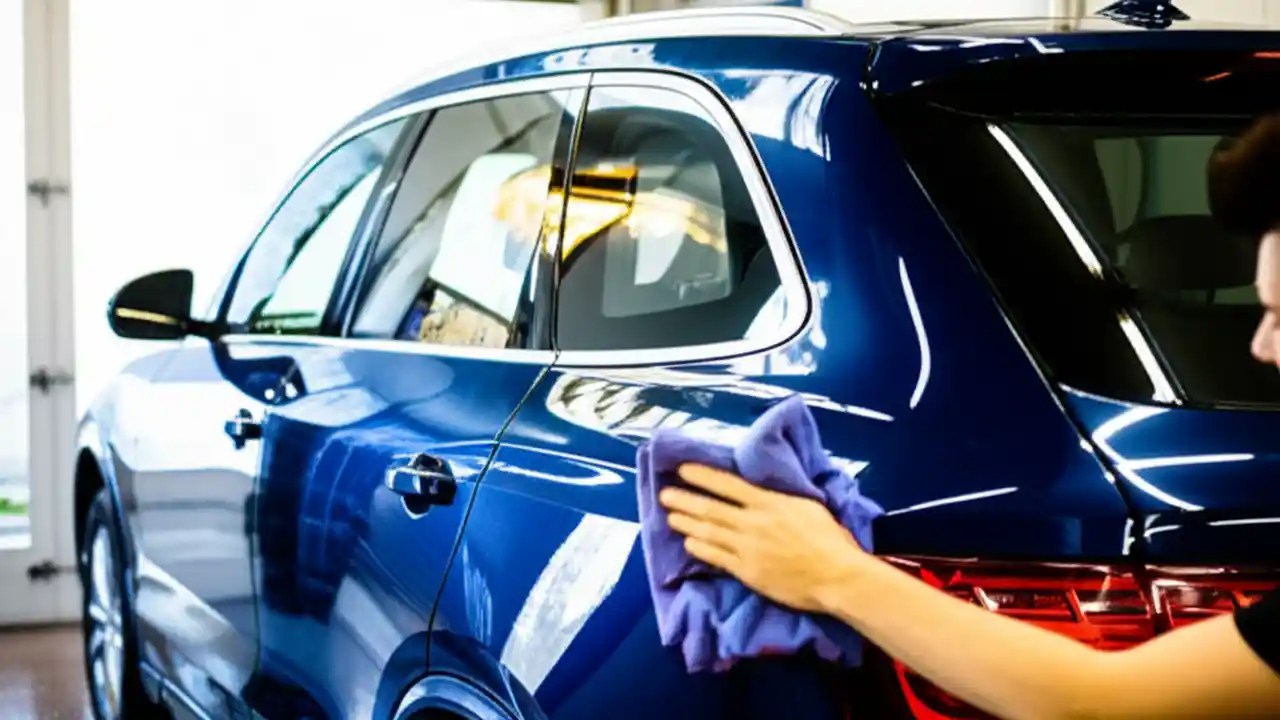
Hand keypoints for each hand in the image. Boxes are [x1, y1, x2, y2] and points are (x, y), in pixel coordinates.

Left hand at [659, 463, 868, 613]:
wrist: (836, 576)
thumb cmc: (829, 539)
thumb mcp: (807, 506)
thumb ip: (780, 499)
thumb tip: (763, 491)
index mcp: (768, 503)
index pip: (727, 485)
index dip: (702, 476)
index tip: (682, 469)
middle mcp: (752, 522)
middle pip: (710, 509)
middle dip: (684, 500)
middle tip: (664, 495)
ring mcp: (747, 548)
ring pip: (709, 532)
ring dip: (686, 524)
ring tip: (669, 517)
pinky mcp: (747, 572)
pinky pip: (717, 557)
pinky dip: (700, 548)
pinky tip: (689, 543)